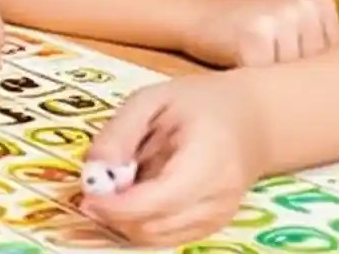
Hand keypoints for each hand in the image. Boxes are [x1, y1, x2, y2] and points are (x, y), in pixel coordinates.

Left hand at [79, 72, 269, 246]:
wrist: (252, 120)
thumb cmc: (199, 103)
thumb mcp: (152, 99)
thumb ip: (119, 133)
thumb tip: (93, 172)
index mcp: (208, 159)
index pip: (159, 200)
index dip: (117, 206)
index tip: (87, 195)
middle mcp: (219, 197)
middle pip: (155, 226)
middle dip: (114, 214)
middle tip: (91, 189)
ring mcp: (218, 217)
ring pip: (157, 238)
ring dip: (124, 221)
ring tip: (115, 186)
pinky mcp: (211, 226)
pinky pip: (166, 237)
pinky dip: (140, 223)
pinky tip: (134, 195)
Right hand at [183, 0, 338, 66]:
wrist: (193, 11)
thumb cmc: (245, 30)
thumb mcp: (289, 26)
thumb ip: (318, 44)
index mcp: (320, 0)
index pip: (336, 55)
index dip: (314, 73)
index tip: (289, 68)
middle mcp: (304, 4)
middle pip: (318, 66)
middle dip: (296, 79)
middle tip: (268, 72)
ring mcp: (280, 16)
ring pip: (294, 73)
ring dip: (276, 83)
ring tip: (255, 70)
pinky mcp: (254, 33)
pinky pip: (266, 76)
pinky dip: (252, 81)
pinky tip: (240, 68)